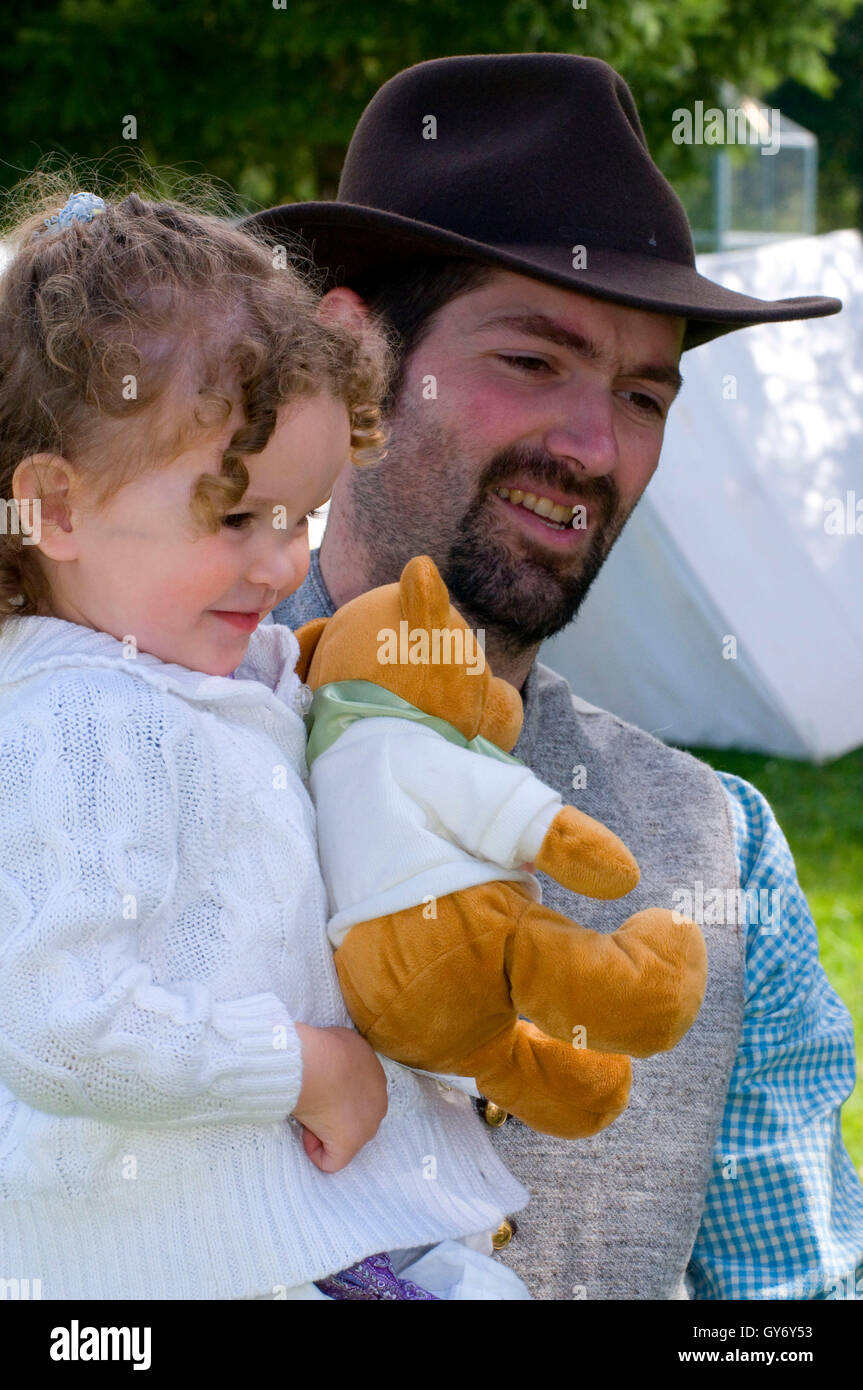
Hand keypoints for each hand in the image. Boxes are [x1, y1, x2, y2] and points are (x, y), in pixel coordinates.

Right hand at [291, 1023, 387, 1172]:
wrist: (319, 1062)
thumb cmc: (324, 1047)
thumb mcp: (341, 1039)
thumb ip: (343, 1054)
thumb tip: (332, 1063)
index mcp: (376, 1076)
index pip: (357, 1094)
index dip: (333, 1091)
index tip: (318, 1084)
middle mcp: (378, 1102)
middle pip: (353, 1118)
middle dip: (332, 1114)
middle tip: (312, 1100)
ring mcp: (367, 1126)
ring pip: (343, 1139)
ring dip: (323, 1131)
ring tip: (308, 1113)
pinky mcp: (351, 1144)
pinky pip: (332, 1160)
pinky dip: (316, 1151)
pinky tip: (307, 1131)